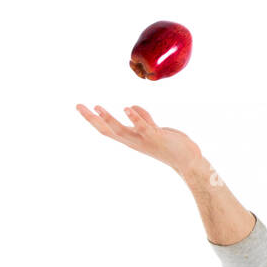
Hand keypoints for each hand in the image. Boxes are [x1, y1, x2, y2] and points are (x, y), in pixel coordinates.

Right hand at [75, 103, 205, 177]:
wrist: (188, 161)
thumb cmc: (171, 145)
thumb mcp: (153, 129)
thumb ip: (142, 119)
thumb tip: (131, 107)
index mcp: (132, 139)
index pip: (107, 129)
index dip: (93, 119)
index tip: (81, 107)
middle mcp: (134, 141)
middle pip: (107, 130)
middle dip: (91, 118)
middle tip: (78, 105)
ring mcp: (144, 140)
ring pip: (121, 130)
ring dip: (109, 118)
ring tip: (97, 107)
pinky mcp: (155, 137)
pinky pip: (142, 126)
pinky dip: (135, 117)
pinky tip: (127, 108)